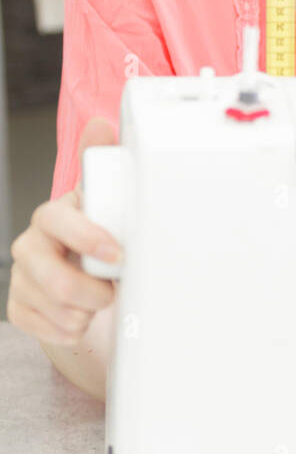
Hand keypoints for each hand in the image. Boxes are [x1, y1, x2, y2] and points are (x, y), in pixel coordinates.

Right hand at [6, 118, 120, 347]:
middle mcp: (30, 245)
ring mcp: (21, 278)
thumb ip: (100, 162)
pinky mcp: (18, 307)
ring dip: (88, 311)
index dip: (88, 238)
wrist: (81, 276)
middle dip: (93, 292)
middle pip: (54, 279)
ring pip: (57, 309)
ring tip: (98, 298)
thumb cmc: (95, 235)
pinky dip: (72, 328)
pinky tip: (81, 314)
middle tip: (112, 290)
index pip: (58, 221)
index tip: (118, 255)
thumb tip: (100, 124)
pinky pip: (48, 329)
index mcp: (52, 215)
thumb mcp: (102, 201)